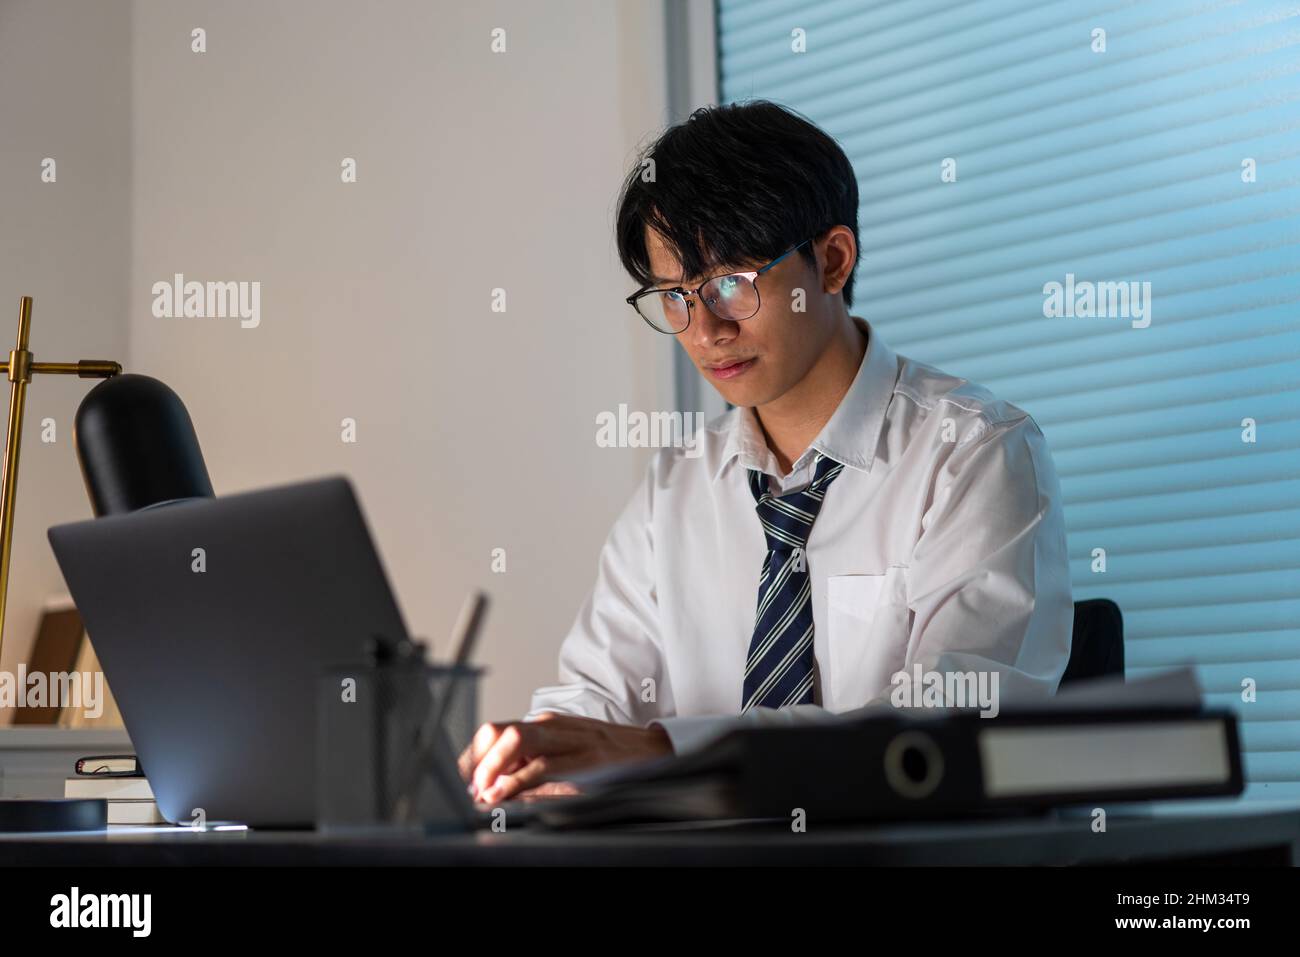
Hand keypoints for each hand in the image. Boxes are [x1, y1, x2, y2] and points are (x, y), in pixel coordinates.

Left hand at [458, 712, 672, 804]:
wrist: (652, 751)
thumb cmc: (607, 756)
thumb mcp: (565, 754)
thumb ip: (532, 765)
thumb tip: (494, 789)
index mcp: (545, 725)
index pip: (495, 731)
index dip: (474, 758)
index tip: (467, 782)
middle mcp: (553, 727)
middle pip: (499, 733)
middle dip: (477, 763)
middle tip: (472, 789)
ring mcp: (569, 740)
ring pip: (517, 741)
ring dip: (492, 770)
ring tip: (483, 793)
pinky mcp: (585, 759)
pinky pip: (543, 766)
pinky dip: (517, 782)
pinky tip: (504, 795)